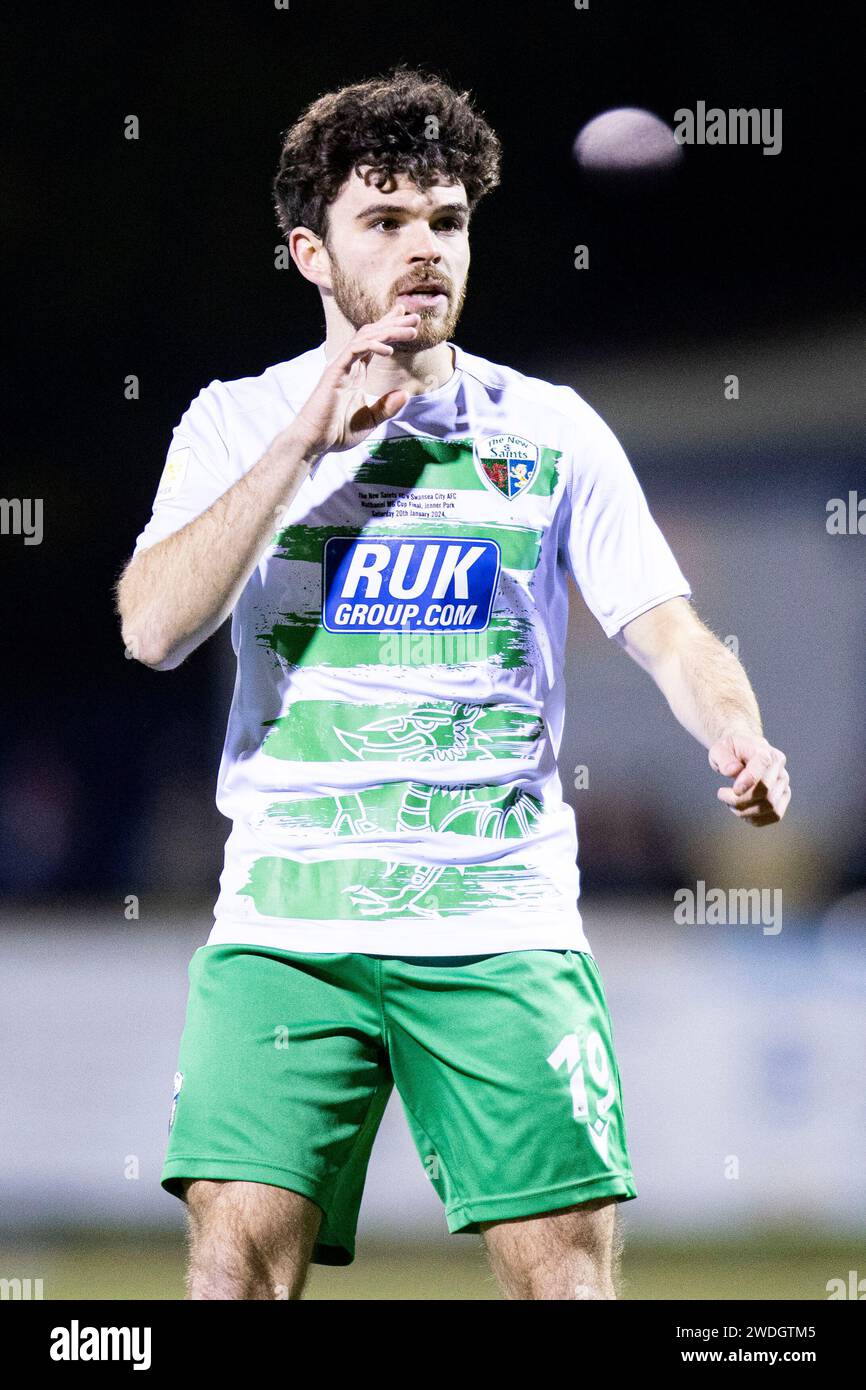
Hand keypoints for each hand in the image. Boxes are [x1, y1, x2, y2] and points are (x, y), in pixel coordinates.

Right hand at [291, 304, 420, 456]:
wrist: (315, 442)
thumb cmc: (337, 432)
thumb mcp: (370, 420)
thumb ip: (386, 407)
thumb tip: (405, 395)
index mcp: (356, 373)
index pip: (374, 344)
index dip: (390, 329)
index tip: (408, 320)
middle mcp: (349, 365)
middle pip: (372, 335)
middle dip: (394, 324)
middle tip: (415, 318)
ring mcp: (341, 366)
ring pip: (366, 338)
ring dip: (389, 331)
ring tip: (410, 331)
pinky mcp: (335, 372)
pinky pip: (355, 351)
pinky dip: (372, 346)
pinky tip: (389, 350)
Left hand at [709, 731, 790, 826]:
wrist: (743, 753)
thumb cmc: (731, 751)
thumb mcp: (720, 749)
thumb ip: (724, 758)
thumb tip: (733, 770)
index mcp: (767, 753)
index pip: (762, 769)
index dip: (746, 782)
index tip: (726, 790)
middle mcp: (780, 770)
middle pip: (766, 793)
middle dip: (739, 800)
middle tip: (722, 794)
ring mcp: (784, 785)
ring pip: (771, 807)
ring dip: (745, 811)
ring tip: (729, 803)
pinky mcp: (782, 799)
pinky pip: (775, 816)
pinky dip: (755, 818)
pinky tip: (740, 811)